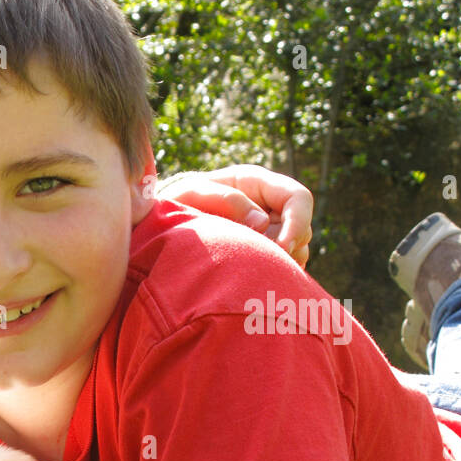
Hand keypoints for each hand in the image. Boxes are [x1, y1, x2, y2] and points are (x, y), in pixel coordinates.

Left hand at [158, 165, 312, 267]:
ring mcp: (266, 230)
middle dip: (290, 247)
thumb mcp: (192, 194)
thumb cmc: (173, 203)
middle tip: (263, 265)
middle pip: (302, 227)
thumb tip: (263, 223)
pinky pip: (282, 265)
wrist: (158, 225)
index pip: (298, 198)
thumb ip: (226, 201)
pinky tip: (250, 278)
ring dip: (284, 262)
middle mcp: (267, 205)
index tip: (282, 247)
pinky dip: (275, 273)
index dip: (298, 222)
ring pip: (298, 249)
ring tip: (251, 270)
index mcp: (256, 183)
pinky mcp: (259, 252)